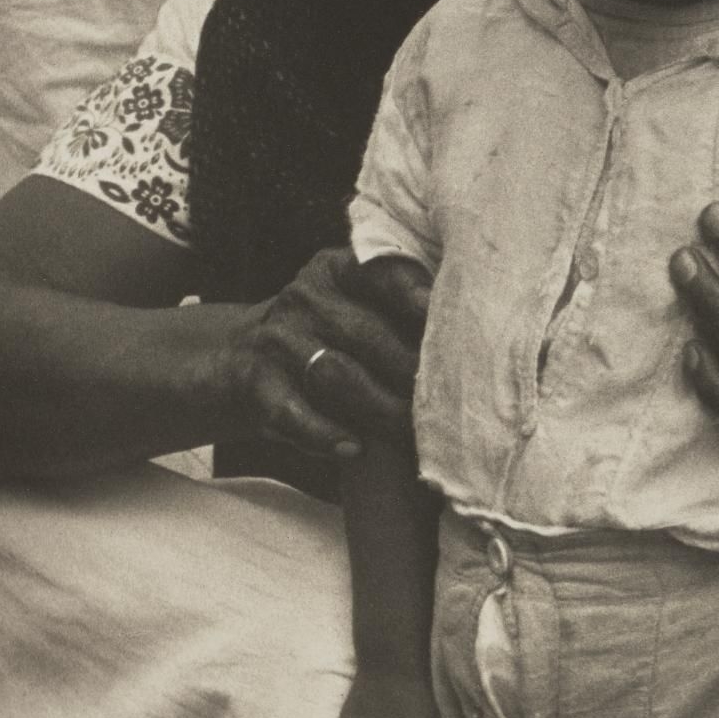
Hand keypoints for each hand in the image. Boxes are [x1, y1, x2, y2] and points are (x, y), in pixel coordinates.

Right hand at [216, 248, 429, 464]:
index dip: (412, 294)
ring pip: (337, 377)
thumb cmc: (331, 330)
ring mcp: (277, 340)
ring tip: (414, 432)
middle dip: (411, 371)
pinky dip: (325, 434)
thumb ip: (402, 305)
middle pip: (368, 335)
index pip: (379, 273)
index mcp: (338, 269)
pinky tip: (355, 448)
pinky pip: (292, 412)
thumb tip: (475, 327)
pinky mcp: (255, 383)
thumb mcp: (356, 301)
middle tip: (450, 400)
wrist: (243, 354)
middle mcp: (305, 297)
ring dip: (380, 409)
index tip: (439, 313)